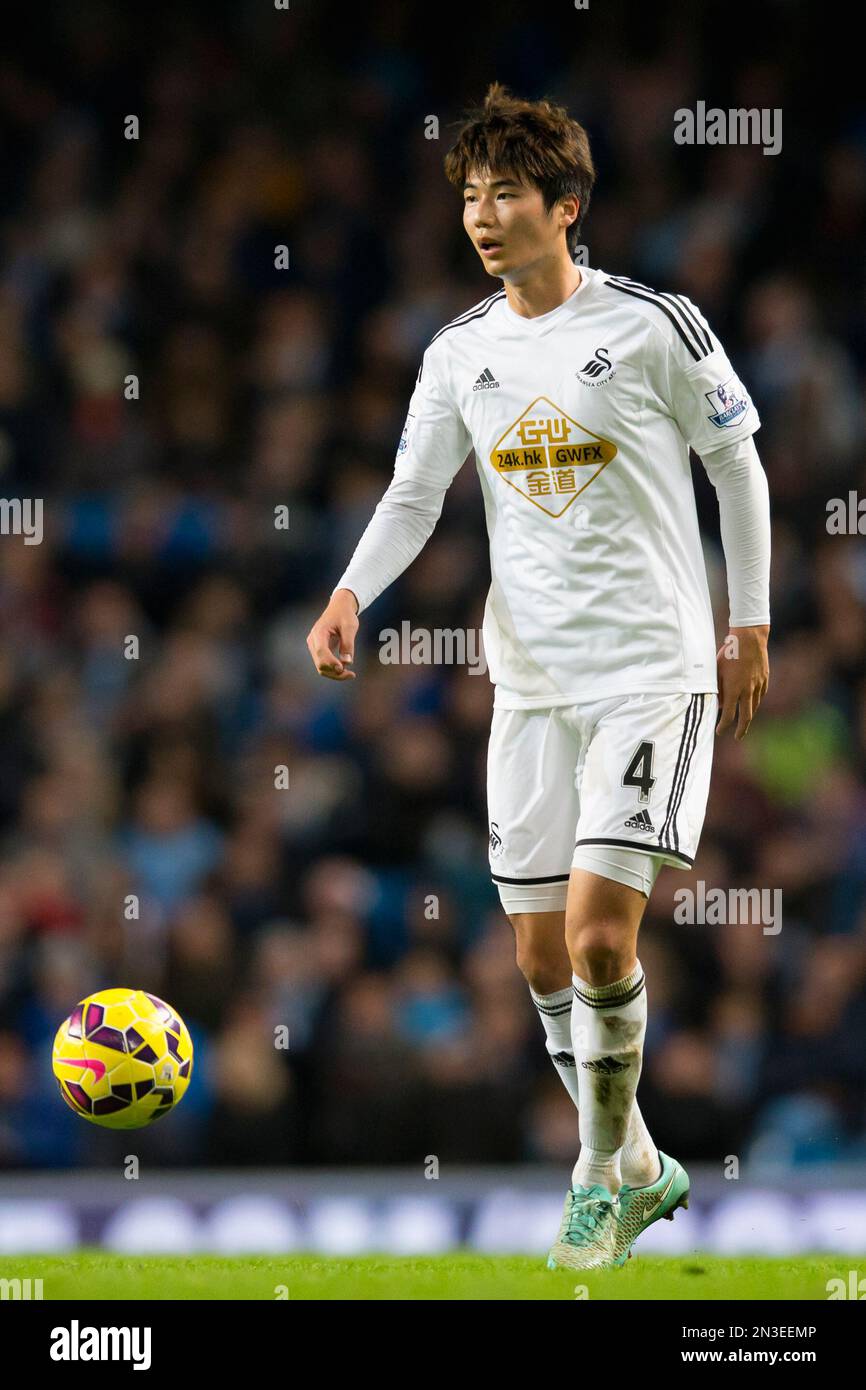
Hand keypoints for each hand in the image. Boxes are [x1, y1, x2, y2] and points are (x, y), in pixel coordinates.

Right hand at [307, 589, 359, 680]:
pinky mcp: (318, 650)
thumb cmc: (345, 614)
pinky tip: (345, 668)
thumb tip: (347, 662)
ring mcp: (314, 646)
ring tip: (350, 673)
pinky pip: (323, 664)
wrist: (339, 607)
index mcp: (319, 633)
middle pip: (320, 664)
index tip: (343, 668)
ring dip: (334, 673)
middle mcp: (313, 641)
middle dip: (335, 672)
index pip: (321, 652)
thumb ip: (348, 644)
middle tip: (351, 674)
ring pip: (321, 667)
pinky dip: (333, 669)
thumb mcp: (350, 626)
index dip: (331, 663)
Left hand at [716, 624, 768, 739]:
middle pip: (746, 717)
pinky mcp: (765, 679)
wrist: (750, 639)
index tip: (719, 731)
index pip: (728, 715)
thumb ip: (717, 689)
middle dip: (741, 730)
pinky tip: (752, 704)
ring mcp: (758, 685)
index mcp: (733, 689)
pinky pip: (760, 695)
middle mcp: (747, 690)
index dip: (723, 726)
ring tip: (744, 722)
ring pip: (754, 707)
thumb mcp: (717, 671)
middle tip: (737, 737)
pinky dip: (755, 702)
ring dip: (749, 716)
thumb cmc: (728, 653)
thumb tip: (717, 704)